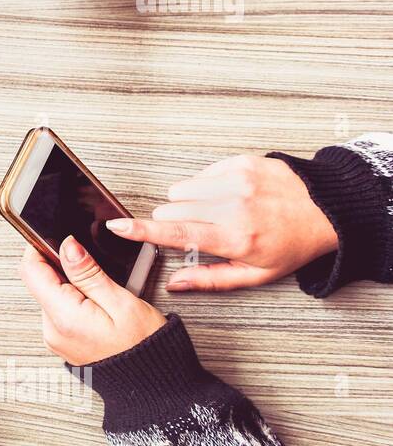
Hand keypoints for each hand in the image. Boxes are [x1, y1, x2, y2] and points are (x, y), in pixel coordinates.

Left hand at [20, 236, 166, 365]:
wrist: (151, 384)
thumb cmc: (143, 346)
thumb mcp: (120, 302)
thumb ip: (88, 273)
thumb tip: (66, 246)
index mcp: (63, 317)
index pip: (31, 271)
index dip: (40, 248)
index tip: (58, 238)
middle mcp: (51, 329)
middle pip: (41, 282)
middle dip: (63, 268)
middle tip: (94, 269)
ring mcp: (55, 338)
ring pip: (52, 295)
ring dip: (71, 286)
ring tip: (102, 292)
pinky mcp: (63, 341)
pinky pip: (61, 311)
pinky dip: (75, 301)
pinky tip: (98, 305)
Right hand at [105, 154, 337, 291]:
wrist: (328, 209)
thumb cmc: (293, 244)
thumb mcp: (257, 274)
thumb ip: (211, 280)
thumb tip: (176, 284)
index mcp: (234, 237)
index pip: (174, 233)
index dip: (140, 231)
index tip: (116, 226)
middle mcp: (231, 205)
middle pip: (170, 209)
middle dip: (175, 221)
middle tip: (200, 230)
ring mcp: (235, 180)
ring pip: (180, 189)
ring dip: (188, 202)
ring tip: (216, 211)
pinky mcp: (238, 162)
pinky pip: (200, 173)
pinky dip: (206, 186)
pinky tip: (230, 196)